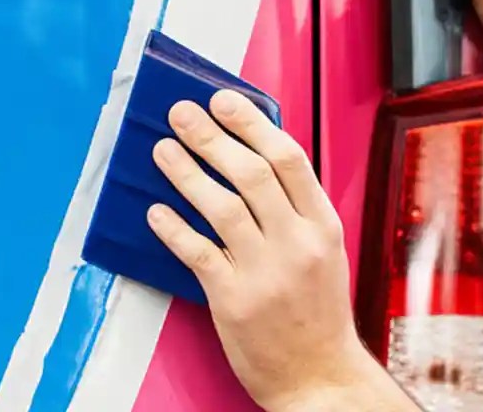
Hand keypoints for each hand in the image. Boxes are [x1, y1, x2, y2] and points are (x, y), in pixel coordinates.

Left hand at [146, 90, 413, 411]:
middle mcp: (297, 243)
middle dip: (211, 136)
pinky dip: (173, 227)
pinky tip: (156, 211)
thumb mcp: (326, 253)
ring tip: (163, 150)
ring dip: (186, 172)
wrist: (320, 378)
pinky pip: (197, 252)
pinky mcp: (234, 300)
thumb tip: (255, 163)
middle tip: (183, 114)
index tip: (225, 102)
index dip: (252, 124)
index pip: (288, 159)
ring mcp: (265, 272)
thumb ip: (297, 212)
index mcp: (323, 226)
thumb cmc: (319, 317)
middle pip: (251, 173)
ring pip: (221, 205)